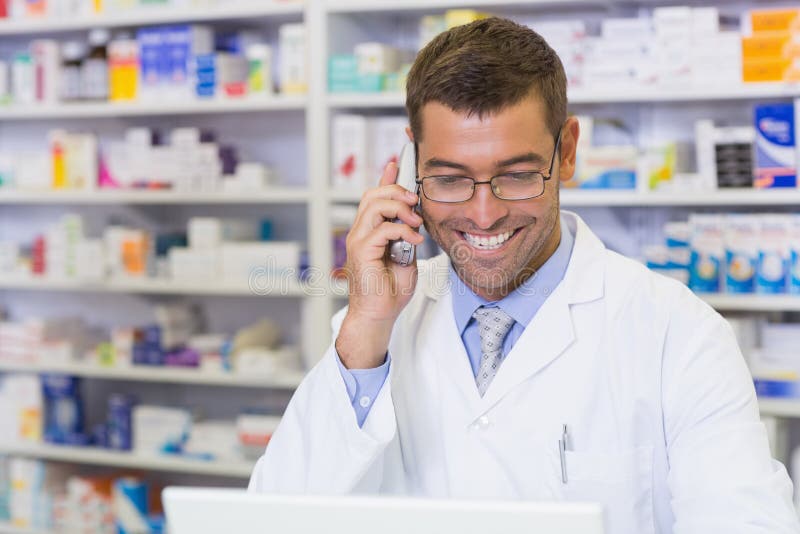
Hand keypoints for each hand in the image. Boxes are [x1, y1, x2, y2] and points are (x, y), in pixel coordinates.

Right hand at [336, 162, 424, 368]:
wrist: (379, 314)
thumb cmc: (389, 290)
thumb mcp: (405, 256)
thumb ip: (407, 236)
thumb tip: (415, 220)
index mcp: (370, 230)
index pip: (375, 195)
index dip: (386, 177)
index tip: (397, 162)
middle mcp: (360, 231)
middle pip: (373, 194)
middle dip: (396, 190)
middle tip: (415, 201)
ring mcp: (359, 240)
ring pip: (375, 205)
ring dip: (399, 208)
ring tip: (415, 222)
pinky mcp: (362, 251)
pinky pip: (382, 229)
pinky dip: (401, 230)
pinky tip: (412, 240)